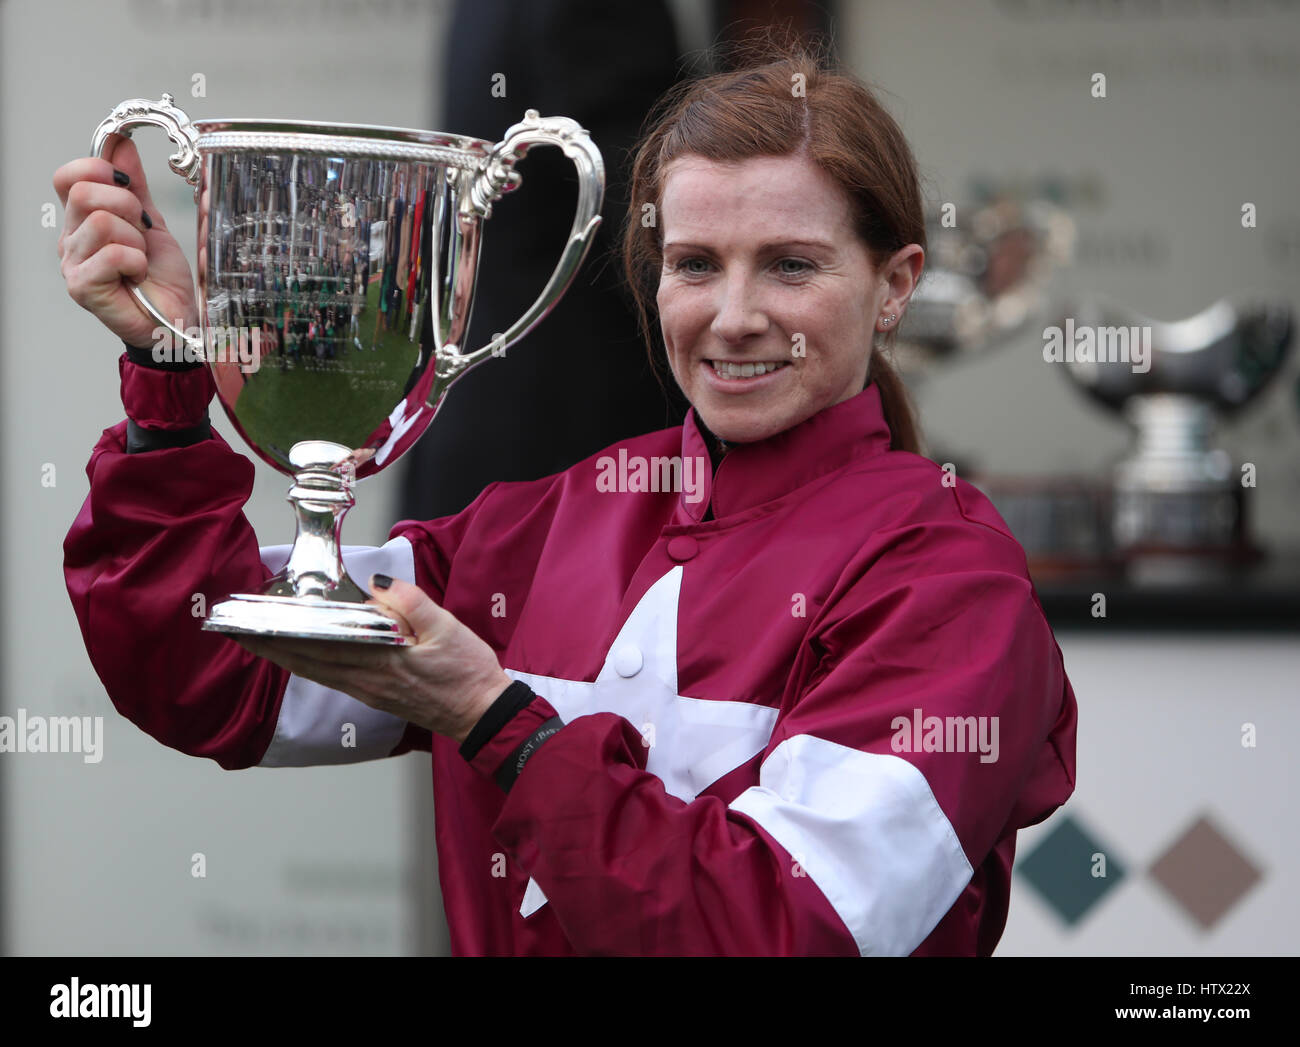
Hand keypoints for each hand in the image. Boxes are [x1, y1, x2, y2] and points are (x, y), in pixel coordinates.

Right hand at [54, 134, 199, 347]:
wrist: (177, 317)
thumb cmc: (161, 278)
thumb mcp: (152, 222)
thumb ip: (135, 186)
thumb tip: (121, 144)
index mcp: (81, 220)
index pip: (68, 176)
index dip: (98, 169)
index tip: (128, 184)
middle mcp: (70, 240)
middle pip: (85, 194)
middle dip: (127, 208)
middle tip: (142, 233)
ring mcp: (72, 264)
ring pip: (102, 223)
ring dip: (135, 240)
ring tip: (140, 259)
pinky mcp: (82, 287)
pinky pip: (112, 254)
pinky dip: (135, 262)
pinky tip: (137, 275)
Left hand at [230, 576, 511, 744]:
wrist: (483, 714)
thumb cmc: (469, 673)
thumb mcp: (448, 629)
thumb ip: (411, 603)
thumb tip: (376, 583)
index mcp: (382, 660)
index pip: (322, 643)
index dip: (285, 633)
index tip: (255, 621)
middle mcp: (367, 680)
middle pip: (309, 661)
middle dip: (271, 646)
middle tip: (237, 632)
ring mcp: (369, 691)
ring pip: (316, 672)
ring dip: (283, 658)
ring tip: (256, 643)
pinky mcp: (376, 696)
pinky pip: (331, 678)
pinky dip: (307, 667)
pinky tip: (298, 659)